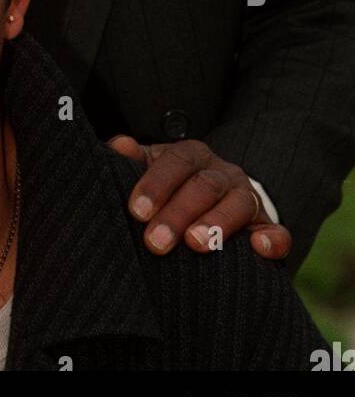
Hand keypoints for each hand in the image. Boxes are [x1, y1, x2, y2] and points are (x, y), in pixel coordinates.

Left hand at [107, 135, 291, 258]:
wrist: (214, 201)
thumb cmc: (171, 189)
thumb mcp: (151, 170)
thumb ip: (133, 161)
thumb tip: (118, 147)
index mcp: (192, 156)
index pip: (176, 162)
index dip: (156, 184)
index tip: (137, 211)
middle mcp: (222, 172)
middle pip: (204, 185)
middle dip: (178, 213)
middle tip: (156, 242)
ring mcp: (247, 198)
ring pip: (239, 204)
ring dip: (217, 223)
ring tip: (196, 244)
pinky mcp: (267, 227)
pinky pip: (278, 232)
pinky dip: (273, 239)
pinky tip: (260, 248)